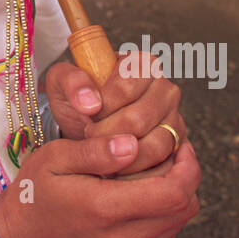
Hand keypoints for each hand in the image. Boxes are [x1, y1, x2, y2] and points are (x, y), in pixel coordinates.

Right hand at [0, 130, 200, 237]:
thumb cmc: (37, 191)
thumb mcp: (56, 157)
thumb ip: (96, 150)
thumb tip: (133, 144)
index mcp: (105, 210)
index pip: (174, 193)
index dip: (188, 166)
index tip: (180, 144)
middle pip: (184, 208)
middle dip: (185, 176)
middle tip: (170, 153)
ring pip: (179, 224)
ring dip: (176, 196)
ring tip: (155, 174)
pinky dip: (164, 215)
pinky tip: (143, 198)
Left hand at [45, 52, 185, 176]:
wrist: (86, 126)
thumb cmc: (78, 99)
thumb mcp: (62, 82)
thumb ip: (71, 82)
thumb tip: (90, 103)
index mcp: (142, 64)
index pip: (126, 87)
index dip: (103, 107)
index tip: (87, 116)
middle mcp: (165, 90)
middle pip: (140, 119)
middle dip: (108, 134)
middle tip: (90, 137)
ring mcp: (174, 120)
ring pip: (154, 146)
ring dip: (120, 157)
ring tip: (100, 153)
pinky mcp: (175, 148)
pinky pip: (161, 168)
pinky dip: (135, 173)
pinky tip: (115, 170)